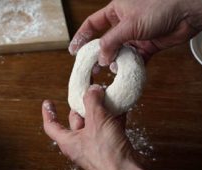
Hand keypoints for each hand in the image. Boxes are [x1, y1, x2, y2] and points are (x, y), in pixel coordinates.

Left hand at [42, 85, 201, 169]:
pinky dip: (114, 117)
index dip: (48, 113)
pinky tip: (120, 106)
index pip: (52, 126)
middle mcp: (80, 144)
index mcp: (69, 141)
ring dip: (101, 109)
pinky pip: (109, 128)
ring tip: (107, 94)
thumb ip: (92, 102)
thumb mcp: (96, 121)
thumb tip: (92, 89)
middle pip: (77, 120)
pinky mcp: (110, 147)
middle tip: (90, 90)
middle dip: (84, 105)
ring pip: (96, 122)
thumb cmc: (106, 154)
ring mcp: (96, 146)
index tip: (48, 102)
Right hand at [69, 0, 201, 66]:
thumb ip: (111, 42)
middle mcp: (123, 24)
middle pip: (105, 41)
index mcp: (116, 11)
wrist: (187, 12)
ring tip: (109, 70)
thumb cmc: (160, 6)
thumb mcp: (128, 24)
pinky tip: (124, 71)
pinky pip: (133, 58)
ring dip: (114, 61)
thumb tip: (101, 59)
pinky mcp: (146, 46)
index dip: (82, 37)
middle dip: (97, 54)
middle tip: (90, 67)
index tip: (73, 50)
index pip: (92, 25)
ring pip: (118, 52)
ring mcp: (134, 35)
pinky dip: (129, 65)